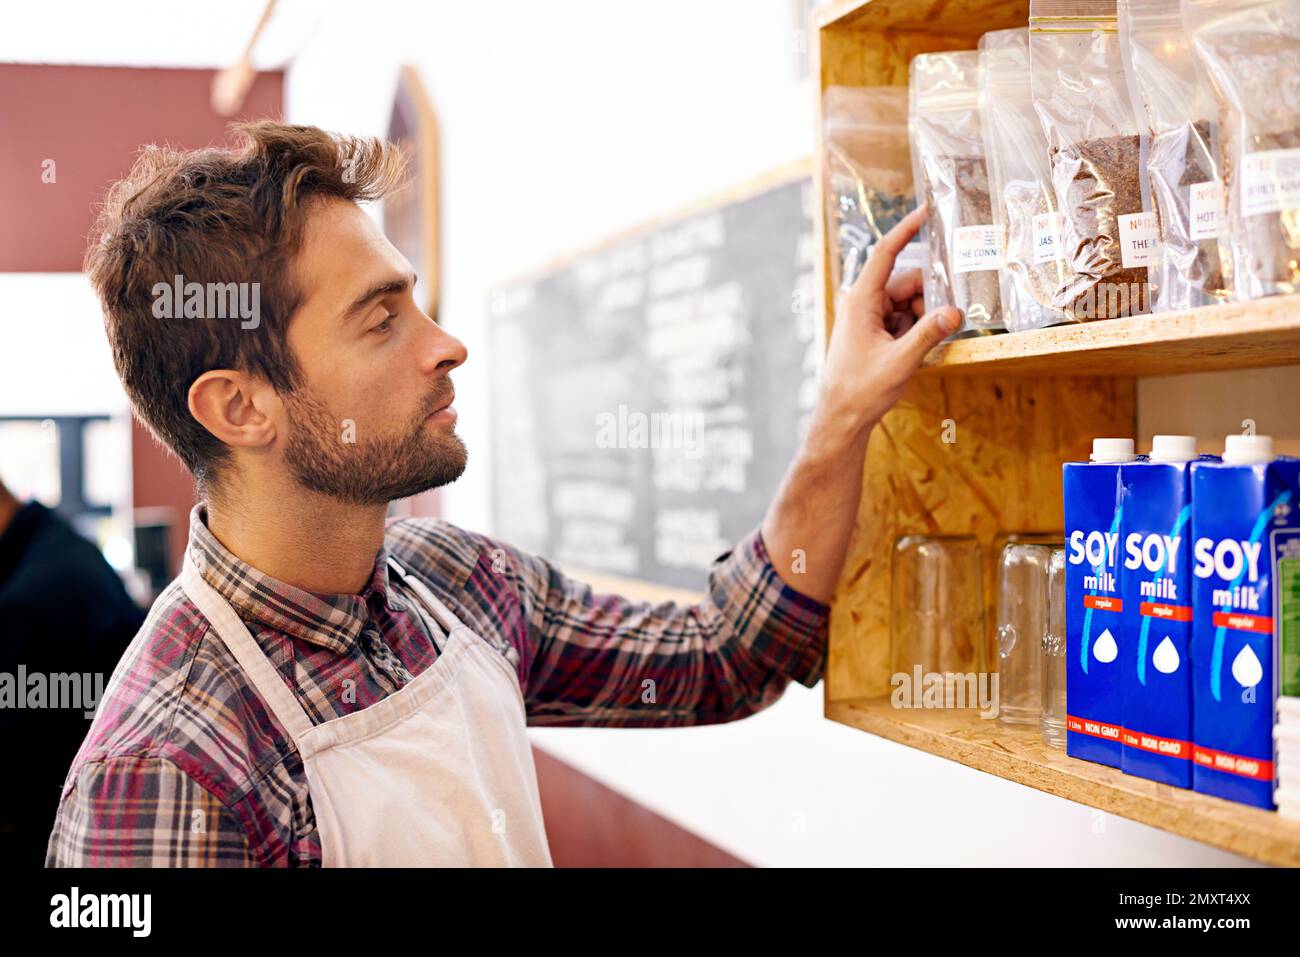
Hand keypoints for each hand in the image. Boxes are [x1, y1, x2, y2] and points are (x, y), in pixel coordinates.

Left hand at [817, 203, 960, 434]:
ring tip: (926, 345)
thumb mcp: (901, 361)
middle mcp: (862, 303)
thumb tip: (956, 312)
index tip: (926, 210)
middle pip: (907, 282)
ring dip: (923, 318)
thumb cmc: (860, 390)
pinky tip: (917, 351)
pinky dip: (916, 329)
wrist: (841, 418)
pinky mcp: (873, 332)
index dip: (907, 229)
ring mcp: (867, 317)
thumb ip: (929, 334)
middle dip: (929, 299)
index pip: (886, 253)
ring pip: (908, 302)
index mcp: (861, 300)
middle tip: (947, 320)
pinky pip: (903, 319)